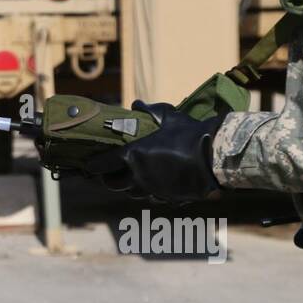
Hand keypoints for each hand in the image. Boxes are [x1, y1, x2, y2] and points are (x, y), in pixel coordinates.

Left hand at [84, 101, 222, 203]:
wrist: (214, 156)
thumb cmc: (189, 133)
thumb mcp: (168, 117)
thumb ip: (149, 111)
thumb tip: (136, 104)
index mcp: (133, 156)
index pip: (104, 164)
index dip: (94, 165)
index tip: (88, 166)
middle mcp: (139, 176)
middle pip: (114, 184)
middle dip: (108, 179)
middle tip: (108, 174)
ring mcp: (154, 190)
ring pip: (132, 194)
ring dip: (128, 187)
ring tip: (130, 180)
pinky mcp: (168, 198)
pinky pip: (153, 198)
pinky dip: (150, 193)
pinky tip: (154, 185)